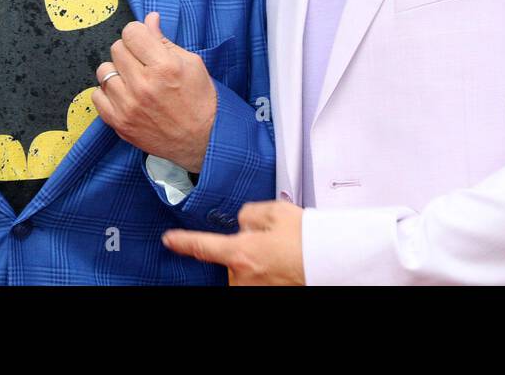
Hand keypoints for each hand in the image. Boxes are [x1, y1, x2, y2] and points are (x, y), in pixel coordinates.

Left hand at [91, 11, 216, 172]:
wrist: (203, 139)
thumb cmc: (200, 100)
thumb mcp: (191, 63)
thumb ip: (165, 40)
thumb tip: (149, 19)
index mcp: (164, 67)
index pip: (132, 32)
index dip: (138, 33)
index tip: (144, 41)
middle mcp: (143, 85)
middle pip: (116, 48)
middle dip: (130, 51)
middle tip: (143, 62)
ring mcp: (128, 106)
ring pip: (104, 70)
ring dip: (117, 71)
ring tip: (133, 79)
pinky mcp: (119, 123)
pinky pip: (96, 95)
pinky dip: (108, 93)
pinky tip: (124, 95)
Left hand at [162, 200, 304, 284]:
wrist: (333, 261)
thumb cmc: (308, 238)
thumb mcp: (275, 211)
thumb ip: (249, 214)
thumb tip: (243, 223)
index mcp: (240, 252)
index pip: (202, 246)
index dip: (183, 242)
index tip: (170, 240)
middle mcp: (243, 276)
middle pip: (230, 256)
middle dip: (243, 245)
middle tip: (271, 239)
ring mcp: (255, 289)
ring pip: (244, 269)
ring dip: (255, 259)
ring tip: (282, 253)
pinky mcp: (267, 293)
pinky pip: (257, 279)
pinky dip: (265, 270)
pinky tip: (283, 263)